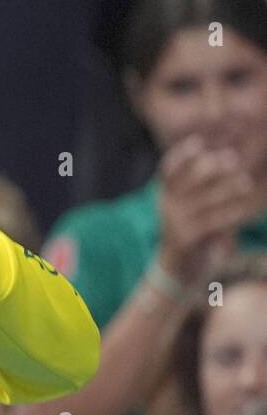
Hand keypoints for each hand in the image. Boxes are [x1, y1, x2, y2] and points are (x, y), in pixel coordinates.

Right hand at [156, 135, 261, 286]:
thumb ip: (202, 189)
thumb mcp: (191, 209)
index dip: (182, 154)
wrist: (179, 272)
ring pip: (203, 200)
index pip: (168, 169)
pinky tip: (249, 209)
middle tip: (232, 159)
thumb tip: (226, 161)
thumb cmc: (193, 234)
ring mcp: (174, 223)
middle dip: (210, 168)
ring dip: (226, 189)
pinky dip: (233, 213)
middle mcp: (165, 206)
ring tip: (245, 182)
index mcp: (165, 195)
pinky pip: (213, 222)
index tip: (199, 142)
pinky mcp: (186, 239)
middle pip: (187, 180)